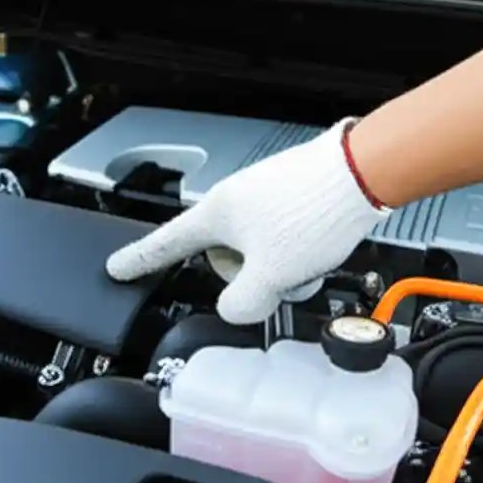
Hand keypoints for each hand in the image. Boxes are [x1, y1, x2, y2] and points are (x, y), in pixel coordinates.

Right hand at [106, 119, 390, 323]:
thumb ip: (242, 302)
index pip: (167, 242)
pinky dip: (299, 252)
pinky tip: (322, 250)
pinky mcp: (293, 196)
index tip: (118, 267)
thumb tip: (237, 309)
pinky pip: (283, 237)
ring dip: (282, 267)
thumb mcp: (271, 275)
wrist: (364, 174)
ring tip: (308, 263)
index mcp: (218, 213)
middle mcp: (236, 199)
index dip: (141, 259)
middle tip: (278, 278)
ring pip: (260, 251)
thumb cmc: (314, 214)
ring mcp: (265, 194)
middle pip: (225, 256)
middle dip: (251, 276)